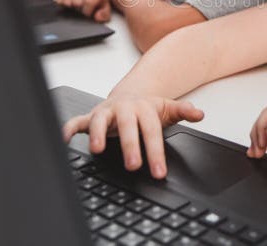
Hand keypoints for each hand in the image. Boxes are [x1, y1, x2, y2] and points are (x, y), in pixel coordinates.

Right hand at [56, 0, 111, 21]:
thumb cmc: (98, 1)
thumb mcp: (105, 9)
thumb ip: (104, 15)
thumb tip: (97, 16)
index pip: (89, 2)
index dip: (86, 12)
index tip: (88, 13)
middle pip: (76, 2)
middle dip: (78, 9)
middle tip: (82, 8)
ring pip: (66, 0)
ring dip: (70, 6)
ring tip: (76, 5)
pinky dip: (62, 2)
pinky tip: (69, 2)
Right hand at [62, 94, 203, 177]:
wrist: (132, 93)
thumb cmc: (148, 108)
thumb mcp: (168, 108)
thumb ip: (183, 111)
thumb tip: (200, 114)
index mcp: (144, 108)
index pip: (151, 131)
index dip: (155, 152)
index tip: (158, 172)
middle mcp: (124, 109)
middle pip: (127, 126)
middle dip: (130, 145)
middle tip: (133, 165)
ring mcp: (107, 112)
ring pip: (100, 120)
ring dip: (98, 133)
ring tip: (98, 149)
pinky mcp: (91, 116)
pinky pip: (78, 121)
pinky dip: (70, 128)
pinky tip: (66, 138)